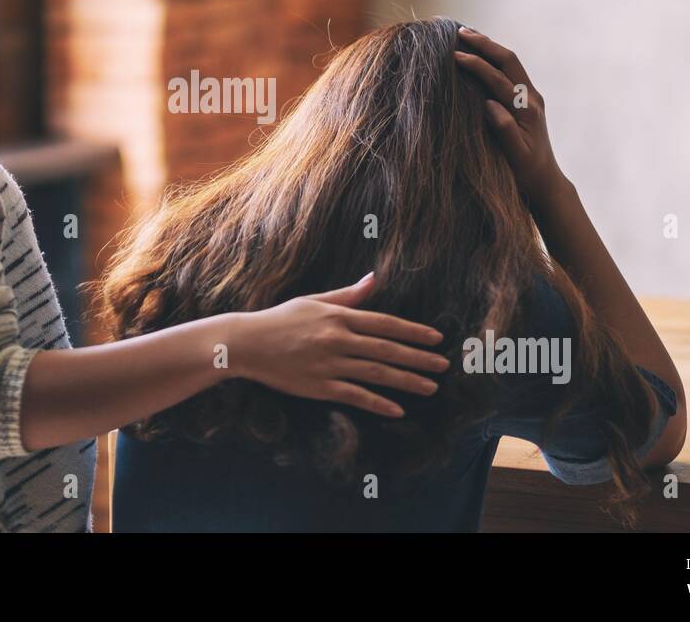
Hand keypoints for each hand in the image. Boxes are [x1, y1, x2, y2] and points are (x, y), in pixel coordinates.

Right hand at [229, 273, 448, 417]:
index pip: (385, 324)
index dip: (413, 332)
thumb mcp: (313, 301)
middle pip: (387, 350)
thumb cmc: (279, 319)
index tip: (436, 339)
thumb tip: (374, 279)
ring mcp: (329, 364)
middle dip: (419, 358)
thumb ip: (347, 295)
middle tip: (443, 366)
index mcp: (338, 316)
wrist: (246, 343)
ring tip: (430, 388)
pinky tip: (398, 410)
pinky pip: (355, 395)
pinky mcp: (319, 386)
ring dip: (407, 381)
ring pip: (376, 373)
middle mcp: (337, 339)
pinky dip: (377, 403)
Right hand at [454, 26, 570, 207]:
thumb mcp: (514, 155)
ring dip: (490, 47)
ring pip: (511, 63)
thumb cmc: (525, 172)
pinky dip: (494, 59)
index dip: (477, 65)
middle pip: (509, 60)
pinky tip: (481, 55)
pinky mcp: (527, 100)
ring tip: (469, 35)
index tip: (454, 55)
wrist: (544, 180)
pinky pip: (510, 72)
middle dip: (485, 44)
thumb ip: (504, 129)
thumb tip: (489, 104)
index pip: (499, 79)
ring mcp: (531, 97)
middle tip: (460, 32)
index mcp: (527, 109)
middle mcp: (532, 98)